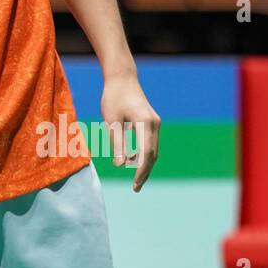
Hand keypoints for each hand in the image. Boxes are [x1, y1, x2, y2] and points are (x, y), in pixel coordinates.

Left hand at [100, 74, 159, 191]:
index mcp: (145, 123)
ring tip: (134, 180)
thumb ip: (117, 143)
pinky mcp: (151, 123)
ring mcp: (155, 123)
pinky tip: (131, 161)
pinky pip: (150, 143)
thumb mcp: (112, 121)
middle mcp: (155, 124)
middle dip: (144, 172)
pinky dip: (143, 154)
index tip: (134, 183)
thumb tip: (120, 166)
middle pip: (152, 154)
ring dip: (144, 164)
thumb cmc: (113, 98)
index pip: (146, 153)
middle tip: (135, 188)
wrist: (122, 79)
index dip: (141, 170)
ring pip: (152, 150)